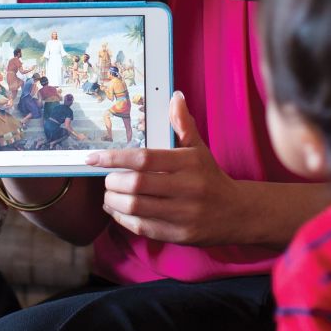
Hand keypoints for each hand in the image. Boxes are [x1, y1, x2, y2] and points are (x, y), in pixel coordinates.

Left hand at [90, 91, 245, 245]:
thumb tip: (175, 96)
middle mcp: (187, 188)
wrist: (237, 213)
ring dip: (113, 201)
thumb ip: (183, 124)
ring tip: (110, 195)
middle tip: (108, 178)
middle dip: (112, 182)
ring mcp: (183, 214)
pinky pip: (142, 228)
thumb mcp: (199, 149)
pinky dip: (122, 219)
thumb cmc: (210, 177)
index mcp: (189, 163)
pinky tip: (117, 210)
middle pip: (136, 185)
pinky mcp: (179, 235)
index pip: (144, 158)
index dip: (115, 158)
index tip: (93, 158)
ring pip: (135, 208)